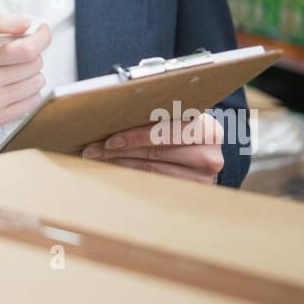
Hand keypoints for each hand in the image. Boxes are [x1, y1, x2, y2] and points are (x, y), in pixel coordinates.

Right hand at [0, 14, 50, 125]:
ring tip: (14, 69)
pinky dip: (30, 90)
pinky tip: (15, 84)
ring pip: (37, 83)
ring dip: (32, 72)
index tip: (42, 32)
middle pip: (33, 65)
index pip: (24, 51)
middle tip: (18, 53)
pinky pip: (33, 102)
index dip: (41, 39)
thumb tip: (28, 25)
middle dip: (32, 54)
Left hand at [80, 112, 223, 183]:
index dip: (135, 135)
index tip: (110, 139)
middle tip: (94, 150)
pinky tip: (113, 169)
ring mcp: (203, 178)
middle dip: (120, 150)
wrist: (204, 153)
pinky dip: (130, 174)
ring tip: (97, 159)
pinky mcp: (191, 192)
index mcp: (207, 128)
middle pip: (156, 152)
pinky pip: (153, 182)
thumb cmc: (184, 127)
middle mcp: (209, 154)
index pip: (166, 131)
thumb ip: (157, 112)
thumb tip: (113, 110)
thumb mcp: (178, 116)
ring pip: (151, 169)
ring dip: (120, 163)